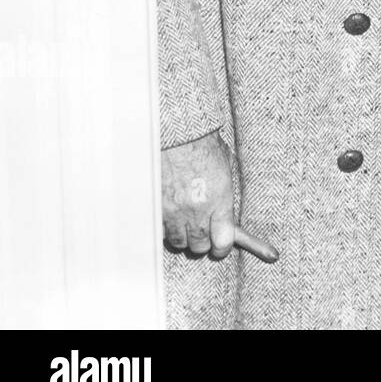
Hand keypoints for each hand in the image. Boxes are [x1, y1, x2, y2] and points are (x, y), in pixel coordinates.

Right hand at [160, 132, 277, 262]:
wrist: (177, 135)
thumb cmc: (203, 147)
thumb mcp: (224, 170)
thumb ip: (224, 197)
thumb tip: (224, 216)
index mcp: (219, 201)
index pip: (223, 241)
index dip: (222, 247)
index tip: (221, 245)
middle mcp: (196, 211)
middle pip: (199, 246)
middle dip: (203, 242)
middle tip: (203, 233)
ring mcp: (173, 212)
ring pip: (178, 242)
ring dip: (183, 236)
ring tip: (186, 223)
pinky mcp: (155, 210)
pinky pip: (160, 232)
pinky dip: (165, 229)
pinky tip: (169, 217)